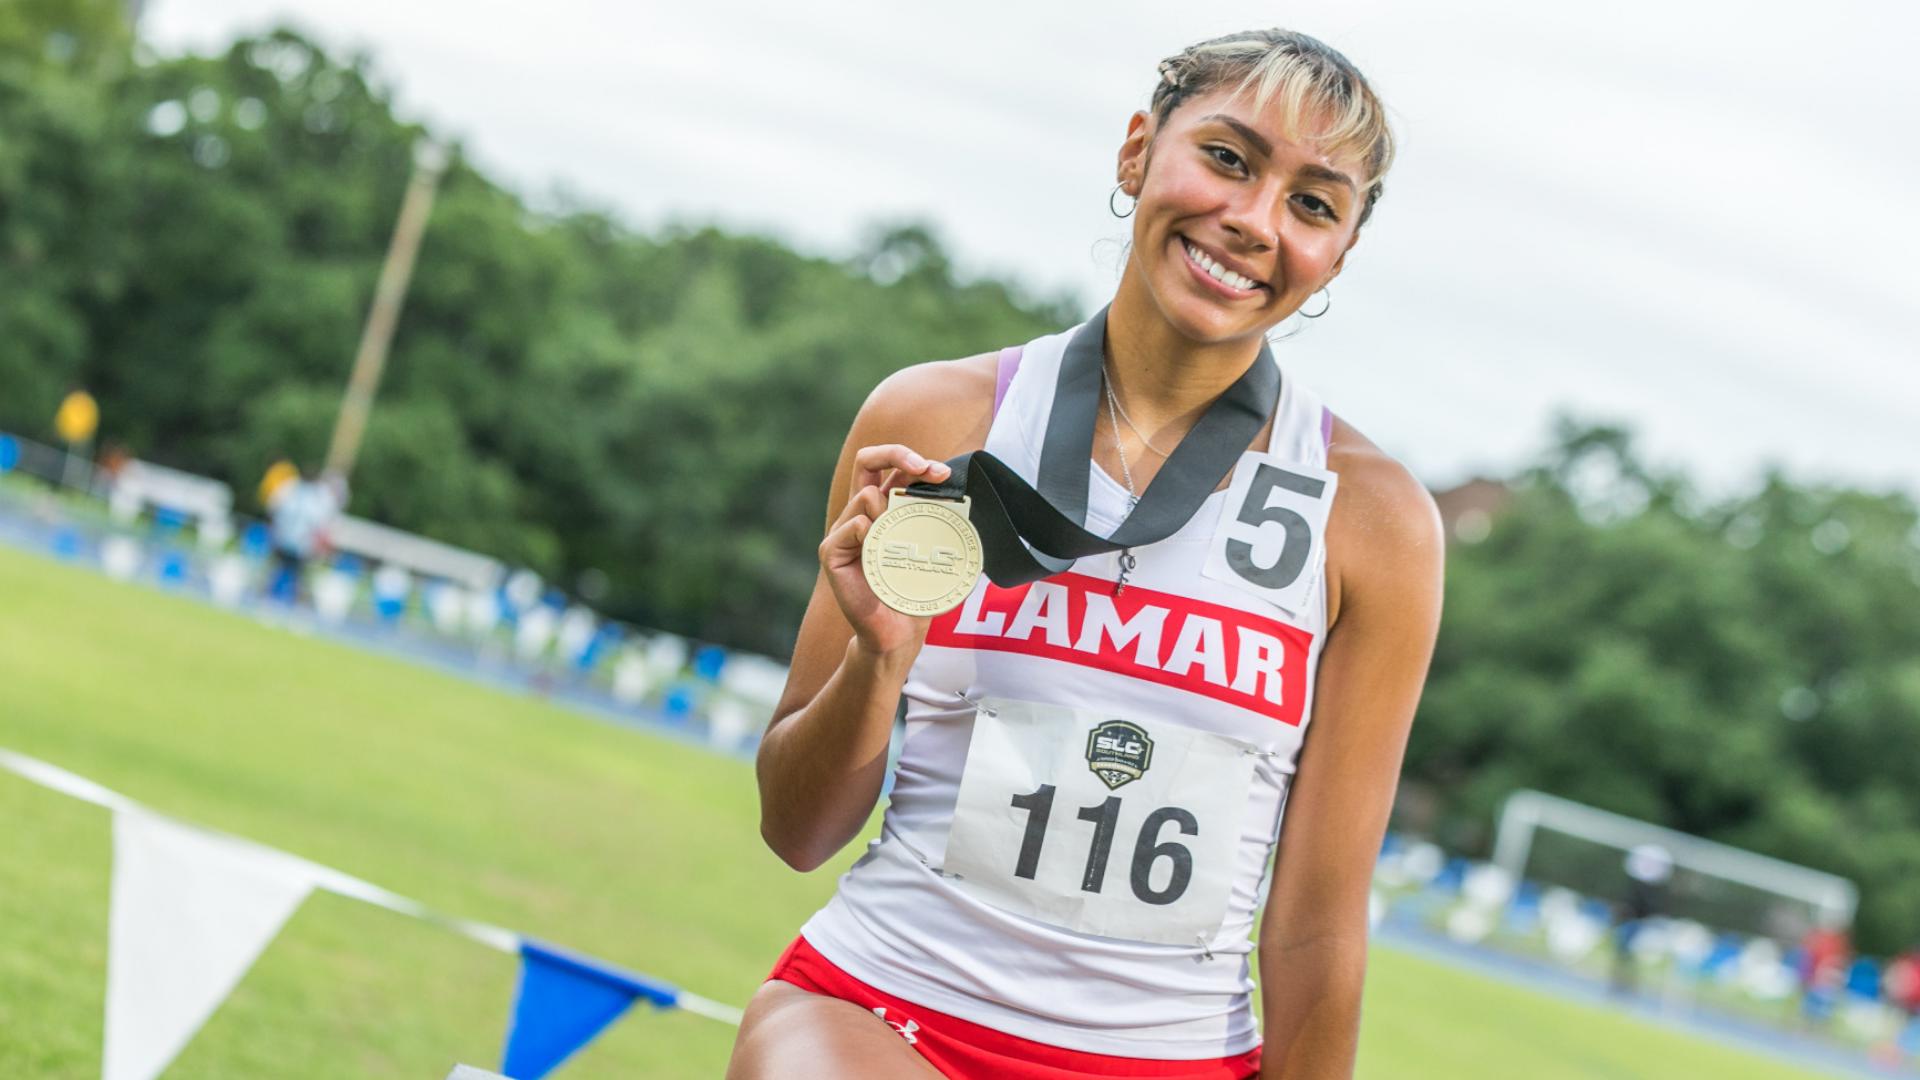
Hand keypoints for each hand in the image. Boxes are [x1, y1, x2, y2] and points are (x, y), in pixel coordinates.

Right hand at [819, 444, 952, 656]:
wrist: (896, 632)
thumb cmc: (914, 590)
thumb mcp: (932, 549)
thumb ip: (939, 523)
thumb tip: (965, 502)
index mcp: (882, 507)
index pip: (888, 465)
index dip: (910, 458)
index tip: (941, 473)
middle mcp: (860, 513)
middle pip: (866, 459)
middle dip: (898, 454)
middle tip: (927, 469)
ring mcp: (844, 532)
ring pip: (865, 496)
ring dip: (890, 508)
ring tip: (904, 534)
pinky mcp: (832, 553)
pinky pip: (851, 527)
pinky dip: (868, 530)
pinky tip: (880, 546)